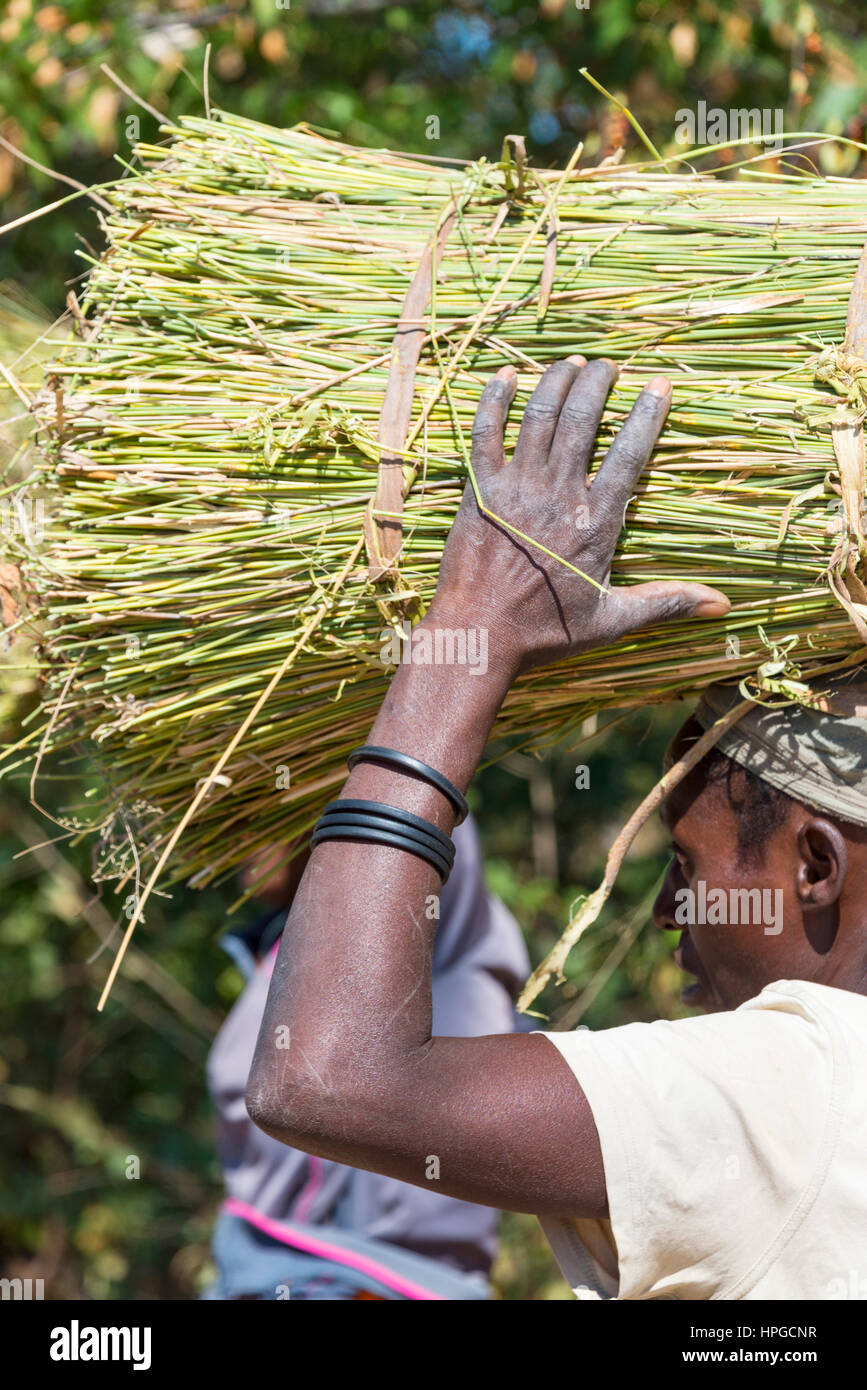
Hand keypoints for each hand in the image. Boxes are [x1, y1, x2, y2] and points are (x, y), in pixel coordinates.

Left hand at [429, 356, 729, 676]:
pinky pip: (485, 433)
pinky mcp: (479, 491)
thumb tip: (721, 605)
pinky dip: (495, 400)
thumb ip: (666, 603)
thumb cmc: (545, 632)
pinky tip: (506, 375)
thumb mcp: (612, 621)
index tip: (659, 385)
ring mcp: (516, 489)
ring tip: (571, 362)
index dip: (647, 414)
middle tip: (608, 366)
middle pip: (583, 420)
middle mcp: (558, 495)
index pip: (630, 453)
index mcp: (595, 522)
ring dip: (556, 381)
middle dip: (598, 384)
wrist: (478, 636)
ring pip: (539, 416)